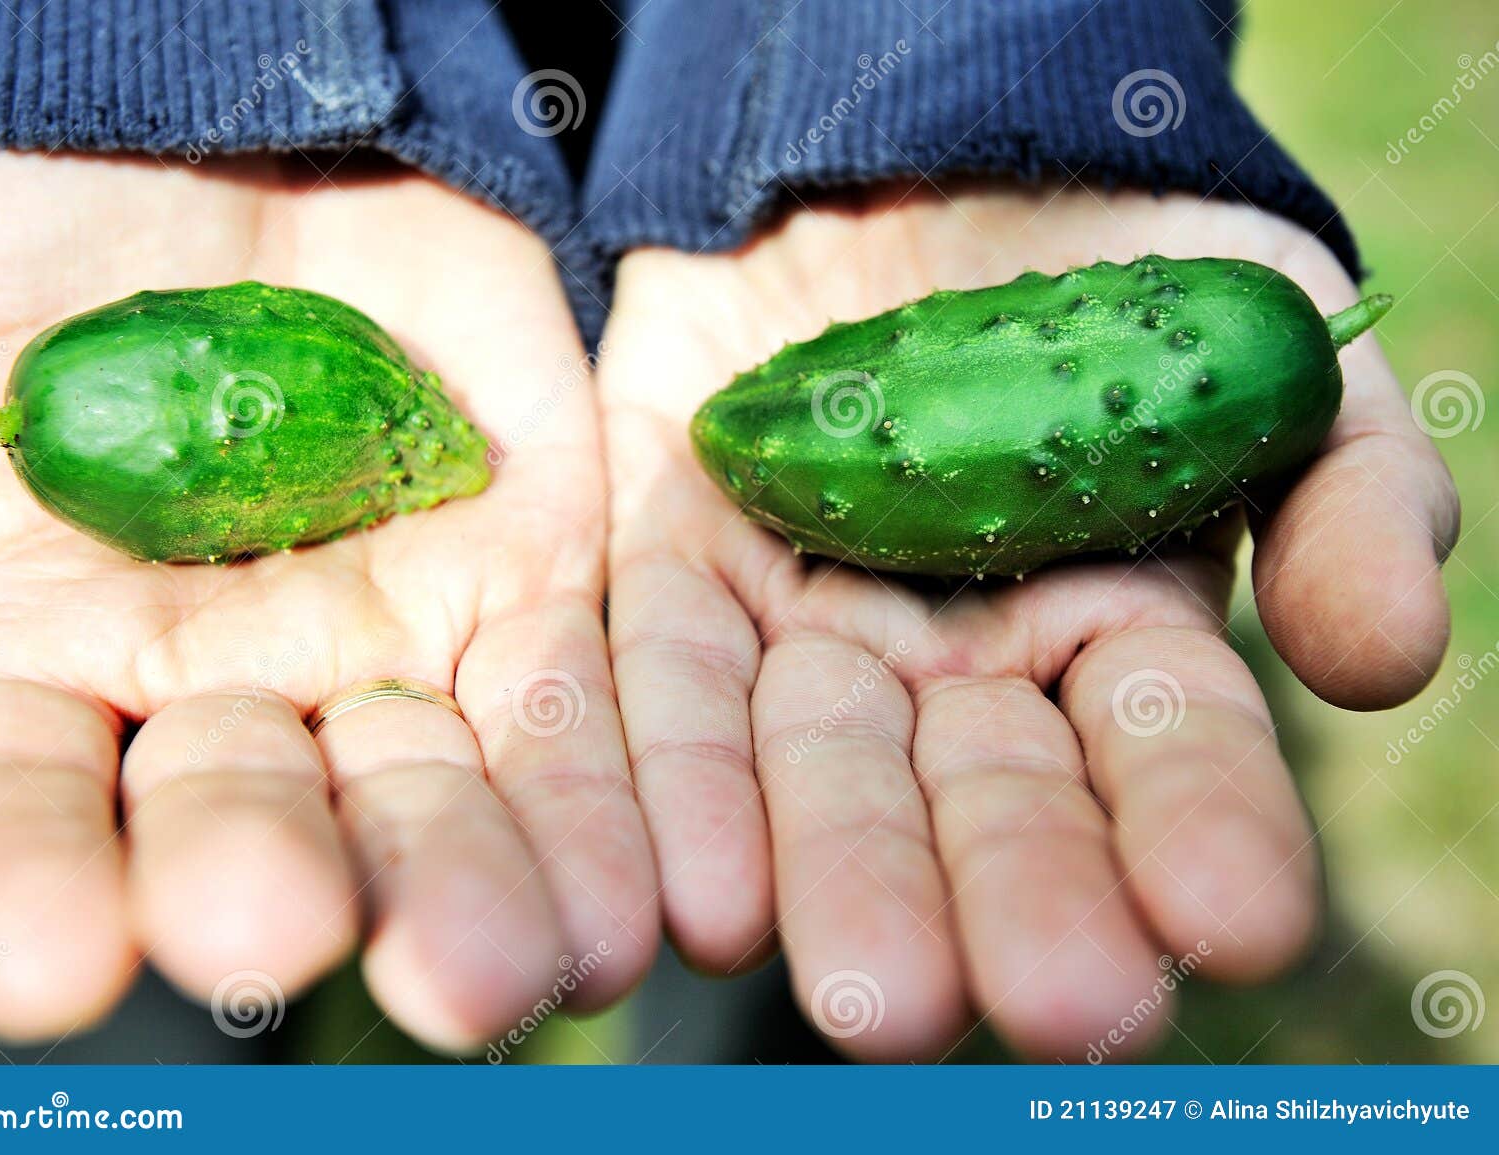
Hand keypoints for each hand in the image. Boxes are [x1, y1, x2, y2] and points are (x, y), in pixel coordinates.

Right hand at [0, 151, 656, 1046]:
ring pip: (430, 787)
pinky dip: (605, 789)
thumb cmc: (32, 223)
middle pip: (253, 818)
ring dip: (469, 878)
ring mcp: (386, 636)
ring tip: (514, 966)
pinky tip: (648, 889)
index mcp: (48, 661)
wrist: (239, 125)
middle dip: (272, 881)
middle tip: (290, 940)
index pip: (17, 807)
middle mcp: (225, 684)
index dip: (22, 884)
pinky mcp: (531, 577)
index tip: (48, 964)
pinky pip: (573, 695)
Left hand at [599, 180, 1457, 1060]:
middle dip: (995, 897)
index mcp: (1110, 633)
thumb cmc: (1121, 261)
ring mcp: (809, 628)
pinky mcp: (676, 570)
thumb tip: (1382, 654)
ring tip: (856, 991)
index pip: (1164, 751)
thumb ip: (1344, 495)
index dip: (1201, 829)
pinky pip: (662, 679)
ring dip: (829, 874)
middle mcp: (953, 668)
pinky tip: (689, 890)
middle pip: (975, 798)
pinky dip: (671, 779)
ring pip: (813, 766)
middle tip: (1012, 999)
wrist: (917, 158)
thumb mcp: (1269, 350)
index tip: (1234, 922)